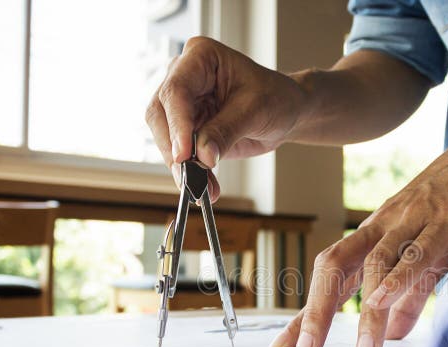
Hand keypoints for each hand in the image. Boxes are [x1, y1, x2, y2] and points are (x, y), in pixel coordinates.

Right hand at [145, 36, 307, 197]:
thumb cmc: (276, 98)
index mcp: (200, 57)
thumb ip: (226, 131)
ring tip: (202, 189)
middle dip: (174, 150)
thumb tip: (201, 156)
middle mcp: (183, 76)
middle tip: (191, 178)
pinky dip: (190, 172)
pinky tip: (204, 188)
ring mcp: (183, 103)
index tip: (184, 154)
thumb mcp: (256, 111)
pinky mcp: (187, 128)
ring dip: (181, 166)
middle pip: (161, 114)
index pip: (176, 90)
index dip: (177, 124)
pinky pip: (179, 153)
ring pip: (165, 137)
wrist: (286, 112)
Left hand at [270, 107, 447, 346]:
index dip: (307, 310)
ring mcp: (411, 220)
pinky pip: (416, 251)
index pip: (330, 275)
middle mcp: (381, 227)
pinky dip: (397, 278)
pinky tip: (381, 303)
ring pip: (376, 265)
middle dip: (317, 311)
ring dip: (367, 312)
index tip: (284, 345)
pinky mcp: (444, 220)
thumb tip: (392, 334)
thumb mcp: (429, 254)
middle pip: (335, 266)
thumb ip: (410, 295)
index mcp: (374, 237)